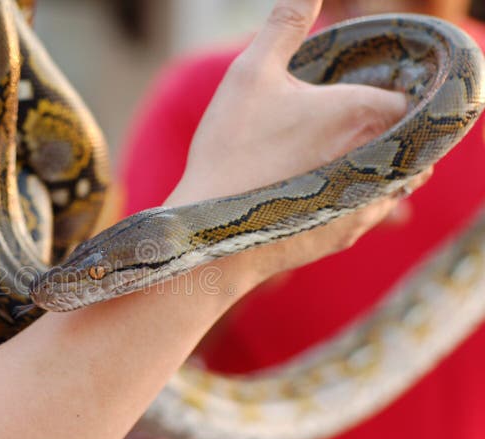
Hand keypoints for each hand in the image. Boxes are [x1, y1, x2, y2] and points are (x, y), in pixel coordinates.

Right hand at [167, 0, 431, 277]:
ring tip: (340, 153)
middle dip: (385, 127)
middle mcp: (376, 159)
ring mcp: (364, 202)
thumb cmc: (233, 149)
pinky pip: (373, 209)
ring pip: (396, 176)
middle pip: (405, 137)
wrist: (212, 230)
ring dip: (378, 162)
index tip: (367, 90)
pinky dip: (360, 195)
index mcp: (362, 114)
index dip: (391, 91)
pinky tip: (326, 186)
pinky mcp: (346, 233)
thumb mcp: (250, 73)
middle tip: (347, 119)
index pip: (407, 97)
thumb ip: (284, 25)